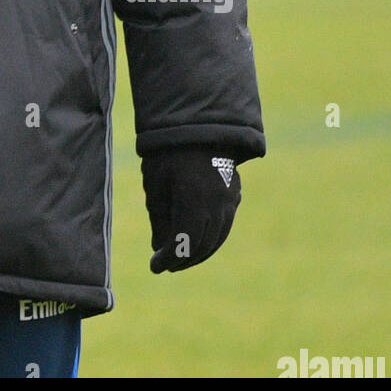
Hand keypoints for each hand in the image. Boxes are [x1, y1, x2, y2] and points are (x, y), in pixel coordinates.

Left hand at [140, 146, 241, 272]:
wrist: (197, 124)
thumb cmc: (167, 151)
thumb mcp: (156, 183)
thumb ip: (160, 218)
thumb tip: (160, 248)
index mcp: (194, 199)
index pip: (183, 242)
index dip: (169, 258)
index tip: (154, 266)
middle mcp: (217, 203)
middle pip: (203, 244)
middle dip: (183, 259)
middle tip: (166, 265)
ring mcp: (230, 199)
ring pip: (217, 237)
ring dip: (199, 252)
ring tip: (180, 257)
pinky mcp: (235, 194)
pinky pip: (225, 224)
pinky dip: (211, 237)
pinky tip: (196, 240)